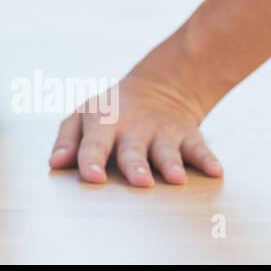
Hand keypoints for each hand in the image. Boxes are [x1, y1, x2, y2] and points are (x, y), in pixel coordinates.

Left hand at [47, 64, 223, 186]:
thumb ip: (67, 140)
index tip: (92, 177)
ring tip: (176, 179)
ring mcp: (161, 132)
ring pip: (166, 150)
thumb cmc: (109, 113)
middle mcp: (132, 128)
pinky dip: (207, 159)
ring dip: (170, 164)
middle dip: (136, 166)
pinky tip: (215, 171)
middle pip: (132, 150)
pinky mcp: (187, 135)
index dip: (91, 160)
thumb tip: (54, 163)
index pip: (94, 143)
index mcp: (102, 124)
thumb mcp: (82, 118)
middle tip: (140, 181)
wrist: (157, 88)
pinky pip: (199, 147)